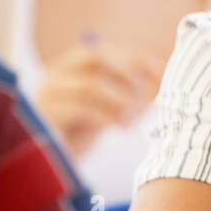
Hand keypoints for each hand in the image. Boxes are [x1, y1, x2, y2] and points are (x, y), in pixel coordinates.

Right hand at [34, 45, 159, 155]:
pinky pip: (80, 109)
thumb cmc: (81, 132)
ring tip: (133, 119)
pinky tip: (121, 128)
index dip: (138, 59)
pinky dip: (107, 118)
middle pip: (96, 58)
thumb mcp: (108, 109)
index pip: (107, 50)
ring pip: (89, 85)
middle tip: (147, 98)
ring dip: (119, 102)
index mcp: (73, 65)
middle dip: (128, 77)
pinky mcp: (46, 113)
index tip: (164, 73)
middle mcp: (57, 72)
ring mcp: (48, 91)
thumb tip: (160, 88)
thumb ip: (128, 95)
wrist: (48, 160)